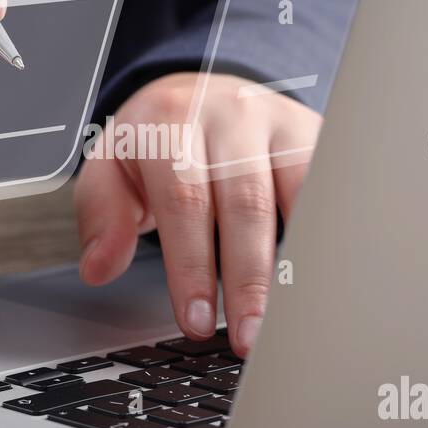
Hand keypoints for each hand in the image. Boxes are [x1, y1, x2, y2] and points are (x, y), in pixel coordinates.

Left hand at [73, 72, 320, 354]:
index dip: (192, 266)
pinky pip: (328, 189)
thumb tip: (100, 268)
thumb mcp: (111, 168)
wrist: (198, 90)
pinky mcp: (313, 134)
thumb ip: (102, 216)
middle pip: (245, 203)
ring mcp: (278, 120)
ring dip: (293, 266)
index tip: (196, 321)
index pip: (184, 200)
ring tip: (287, 322)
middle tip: (246, 337)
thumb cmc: (155, 142)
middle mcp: (229, 112)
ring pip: (297, 197)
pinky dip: (326, 237)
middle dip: (247, 280)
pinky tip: (318, 281)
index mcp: (171, 119)